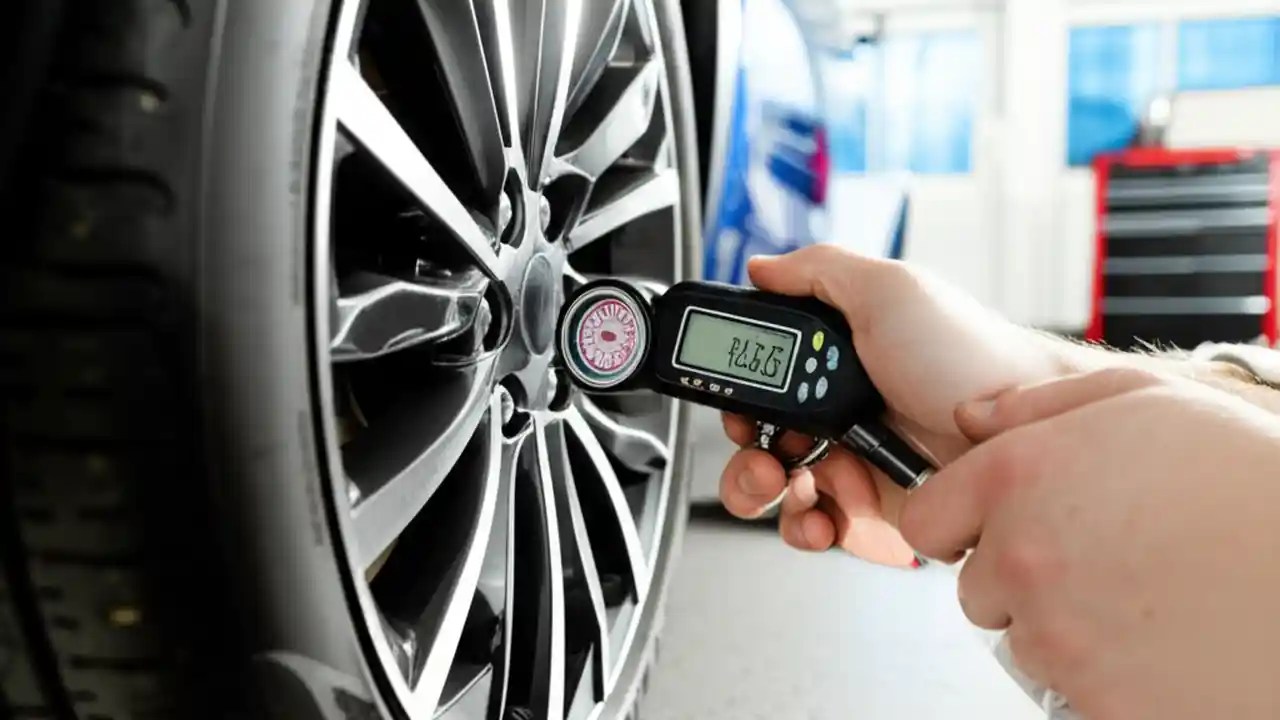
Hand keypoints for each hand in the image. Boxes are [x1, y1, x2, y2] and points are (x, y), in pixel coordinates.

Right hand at [718, 245, 1078, 565]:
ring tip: (795, 487)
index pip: (760, 378)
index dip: (739, 397)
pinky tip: (823, 517)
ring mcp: (855, 460)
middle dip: (745, 454)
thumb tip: (760, 266)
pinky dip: (805, 528)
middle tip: (766, 457)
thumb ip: (818, 272)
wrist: (1026, 434)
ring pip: (778, 488)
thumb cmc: (974, 358)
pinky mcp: (875, 510)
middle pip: (756, 438)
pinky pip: (817, 527)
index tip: (739, 412)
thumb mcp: (892, 291)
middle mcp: (839, 407)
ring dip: (767, 492)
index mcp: (836, 355)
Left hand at [901, 368, 1279, 718]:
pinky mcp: (1090, 698)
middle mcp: (1021, 555)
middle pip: (975, 584)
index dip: (963, 520)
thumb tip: (973, 418)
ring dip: (1066, 624)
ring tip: (1148, 593)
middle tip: (1104, 557)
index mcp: (1019, 476)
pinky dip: (1105, 673)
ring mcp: (1053, 633)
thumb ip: (1040, 405)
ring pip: (1022, 638)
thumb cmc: (1250, 486)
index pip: (928, 516)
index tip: (997, 524)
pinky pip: (1068, 687)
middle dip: (1021, 575)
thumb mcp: (1149, 401)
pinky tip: (1162, 638)